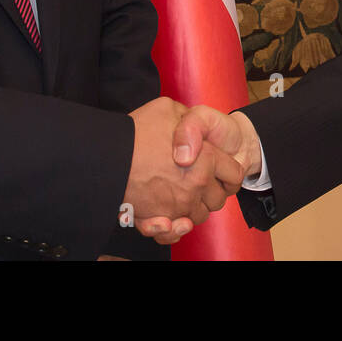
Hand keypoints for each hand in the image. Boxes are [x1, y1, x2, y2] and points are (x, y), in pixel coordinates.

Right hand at [122, 97, 243, 240]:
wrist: (108, 154)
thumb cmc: (139, 130)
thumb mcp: (168, 108)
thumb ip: (189, 119)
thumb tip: (193, 130)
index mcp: (207, 158)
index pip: (233, 174)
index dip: (228, 170)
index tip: (220, 169)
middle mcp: (197, 184)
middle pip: (219, 198)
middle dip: (212, 191)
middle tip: (199, 181)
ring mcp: (179, 203)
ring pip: (199, 216)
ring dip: (194, 208)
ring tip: (182, 194)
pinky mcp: (160, 218)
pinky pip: (176, 231)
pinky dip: (175, 228)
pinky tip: (170, 218)